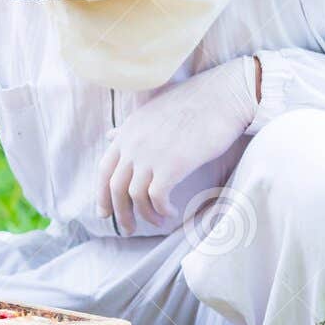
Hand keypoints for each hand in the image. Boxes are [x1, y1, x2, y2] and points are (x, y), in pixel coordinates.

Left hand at [97, 56, 257, 234]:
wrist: (222, 95)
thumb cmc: (192, 103)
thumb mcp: (151, 111)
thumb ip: (130, 129)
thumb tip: (110, 135)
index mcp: (127, 132)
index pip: (104, 169)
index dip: (102, 194)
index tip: (106, 213)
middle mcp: (133, 143)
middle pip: (115, 187)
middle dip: (121, 213)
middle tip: (130, 229)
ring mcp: (151, 154)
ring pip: (134, 196)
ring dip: (145, 214)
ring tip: (159, 220)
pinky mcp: (172, 164)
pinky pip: (156, 197)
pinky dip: (161, 209)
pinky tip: (171, 211)